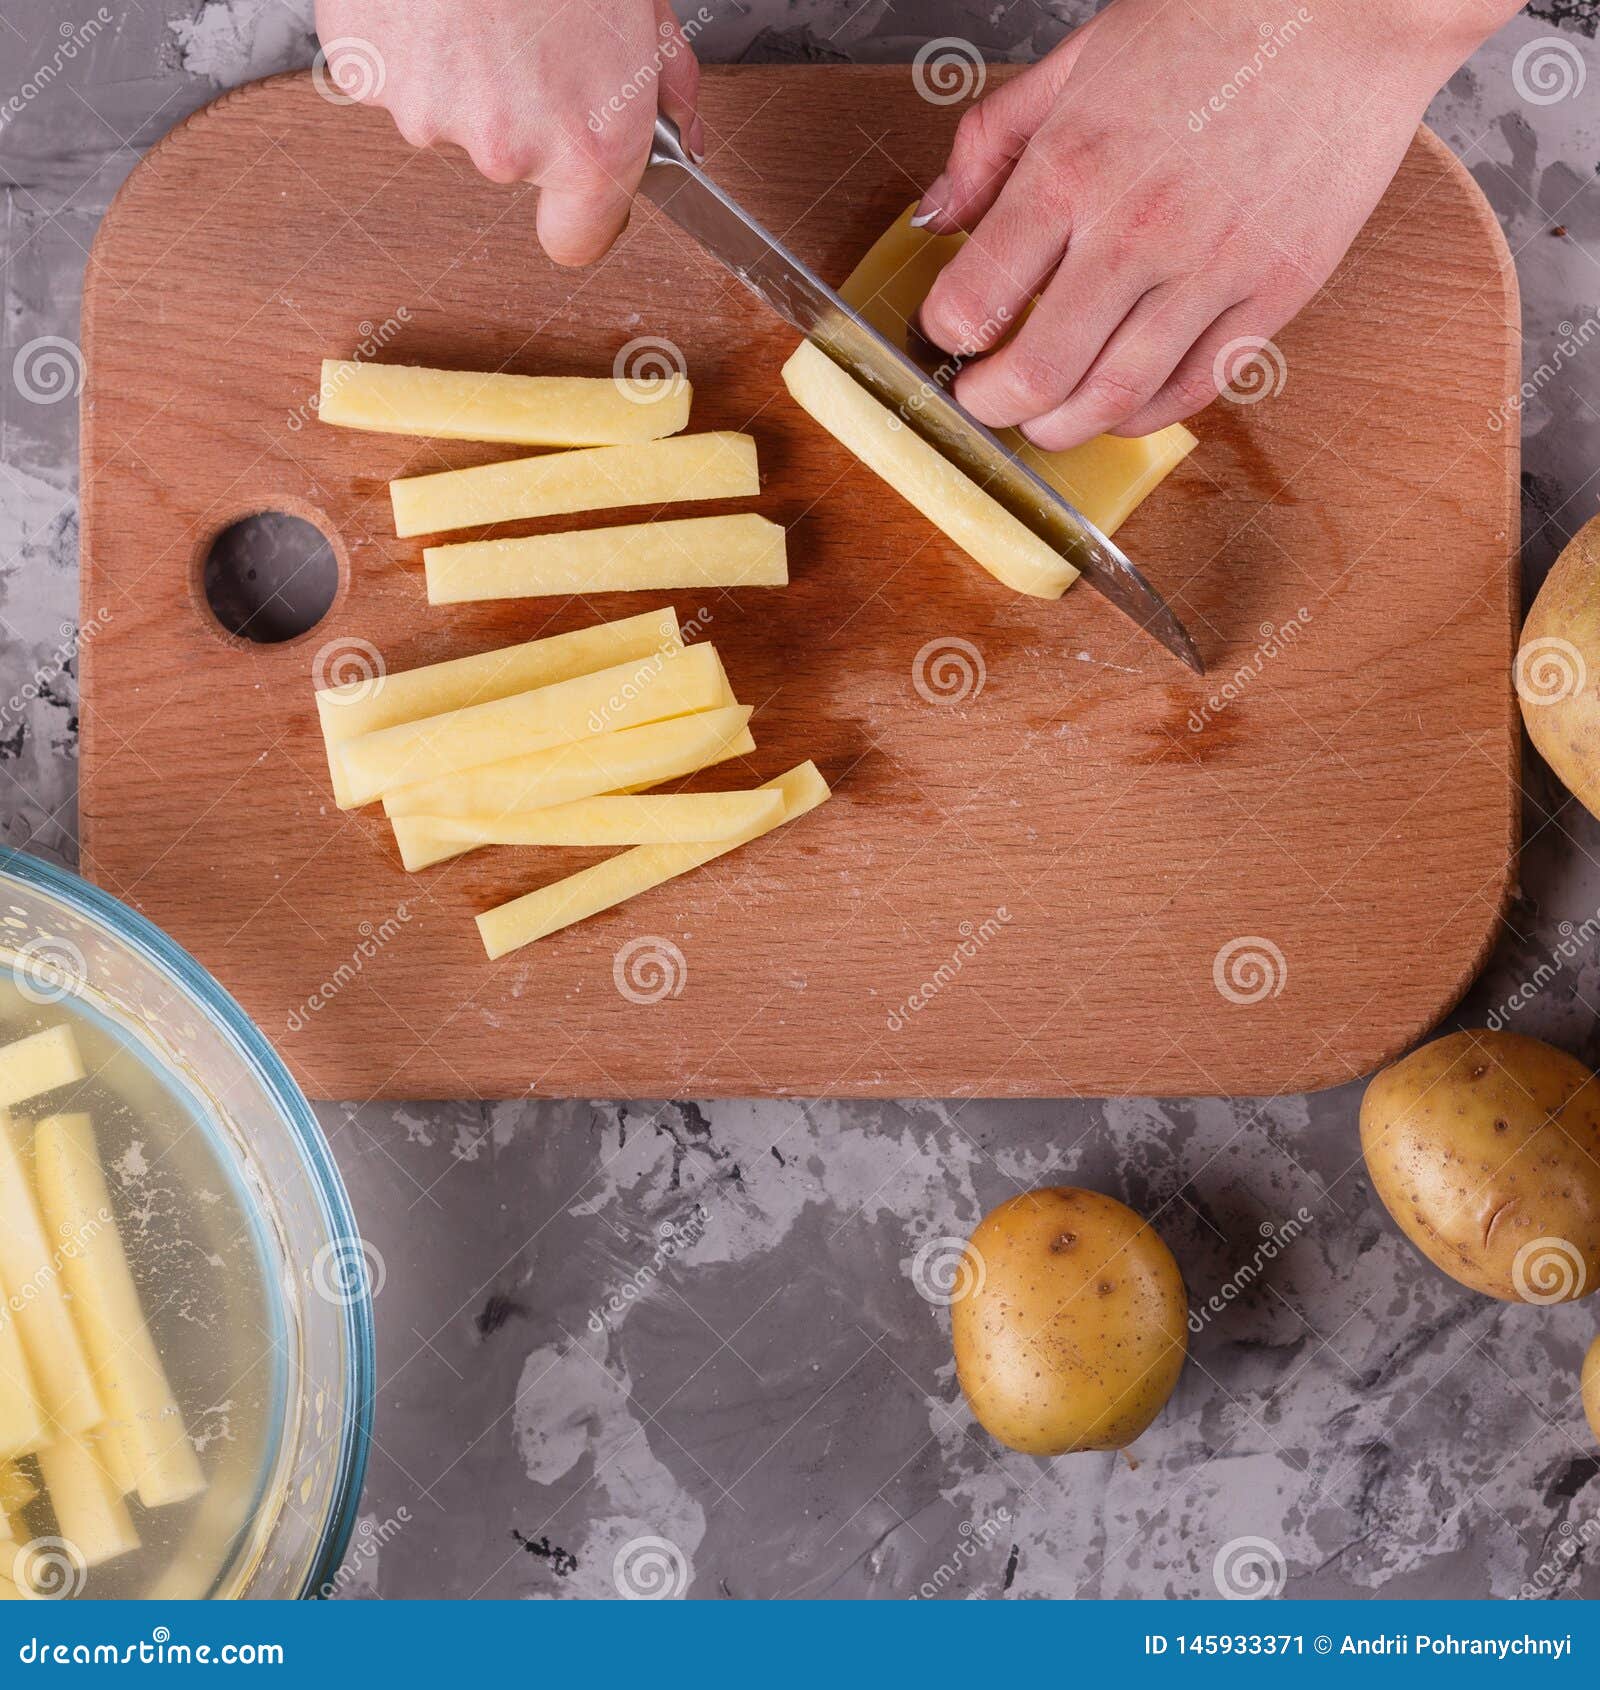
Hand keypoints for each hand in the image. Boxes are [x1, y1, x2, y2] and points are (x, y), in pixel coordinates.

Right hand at [314, 0, 701, 265]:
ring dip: (461, 68)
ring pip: (448, 113)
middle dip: (520, 109)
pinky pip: (393, 73)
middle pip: (509, 161)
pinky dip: (409, 40)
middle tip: (531, 32)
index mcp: (585, 147)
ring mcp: (429, 115)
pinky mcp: (368, 74)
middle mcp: (505, 148)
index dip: (579, 215)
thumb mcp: (644, 11)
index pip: (574, 242)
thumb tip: (684, 131)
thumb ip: (668, 86)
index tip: (577, 190)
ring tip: (480, 4)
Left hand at [913, 0, 1522, 448]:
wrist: (1351, 2)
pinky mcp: (1274, 294)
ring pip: (1112, 400)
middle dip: (991, 404)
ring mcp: (1211, 270)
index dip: (946, 334)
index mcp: (1073, 169)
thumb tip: (939, 218)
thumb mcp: (1074, 59)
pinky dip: (1142, 417)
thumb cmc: (1217, 17)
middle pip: (1036, 374)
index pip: (974, 300)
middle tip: (983, 399)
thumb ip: (992, 143)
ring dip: (1060, 428)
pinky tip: (1117, 406)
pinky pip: (1195, 389)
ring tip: (1043, 417)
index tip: (947, 336)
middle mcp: (1137, 230)